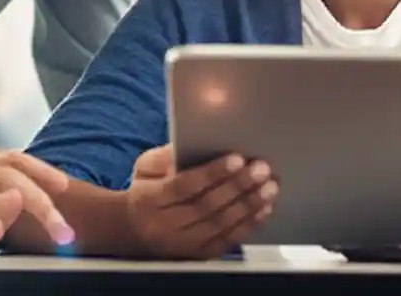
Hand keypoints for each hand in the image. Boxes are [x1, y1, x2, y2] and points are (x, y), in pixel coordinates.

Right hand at [124, 145, 277, 258]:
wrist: (131, 231)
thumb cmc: (144, 192)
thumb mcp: (144, 168)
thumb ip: (166, 156)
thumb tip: (194, 145)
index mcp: (149, 201)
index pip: (183, 187)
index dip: (212, 173)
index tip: (237, 158)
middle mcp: (165, 227)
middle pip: (206, 208)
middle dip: (238, 187)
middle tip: (261, 169)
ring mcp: (182, 246)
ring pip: (220, 226)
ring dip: (249, 205)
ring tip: (269, 187)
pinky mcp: (198, 256)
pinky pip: (227, 242)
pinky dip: (249, 225)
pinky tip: (264, 208)